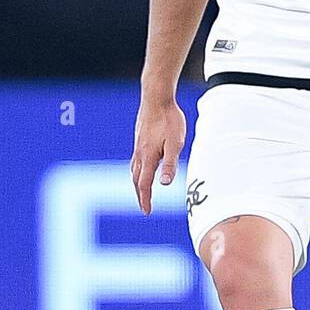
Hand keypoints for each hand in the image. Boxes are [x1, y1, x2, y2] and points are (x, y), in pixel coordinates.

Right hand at [131, 95, 186, 212]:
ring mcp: (138, 145)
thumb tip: (164, 184)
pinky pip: (135, 160)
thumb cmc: (169, 119)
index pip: (145, 184)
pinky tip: (142, 168)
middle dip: (140, 195)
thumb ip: (169, 163)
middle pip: (137, 179)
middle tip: (144, 207)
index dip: (146, 199)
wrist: (156, 97)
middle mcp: (140, 153)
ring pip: (134, 170)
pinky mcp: (140, 139)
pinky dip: (137, 171)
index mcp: (148, 157)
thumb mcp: (175, 143)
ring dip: (137, 184)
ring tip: (142, 192)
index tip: (147, 212)